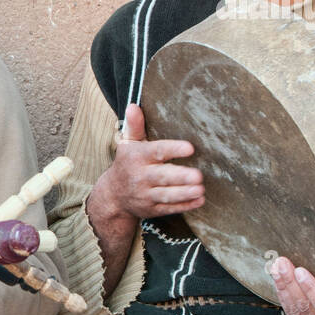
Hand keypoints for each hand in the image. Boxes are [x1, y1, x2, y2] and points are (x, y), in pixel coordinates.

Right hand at [88, 103, 204, 226]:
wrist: (113, 195)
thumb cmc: (127, 163)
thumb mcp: (128, 144)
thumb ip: (135, 126)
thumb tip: (133, 106)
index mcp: (137, 157)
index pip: (156, 152)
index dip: (173, 150)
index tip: (189, 148)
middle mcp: (140, 176)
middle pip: (162, 176)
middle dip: (180, 177)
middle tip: (198, 175)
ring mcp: (146, 195)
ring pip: (166, 195)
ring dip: (184, 193)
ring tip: (200, 189)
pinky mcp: (151, 209)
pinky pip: (168, 208)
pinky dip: (184, 206)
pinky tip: (199, 201)